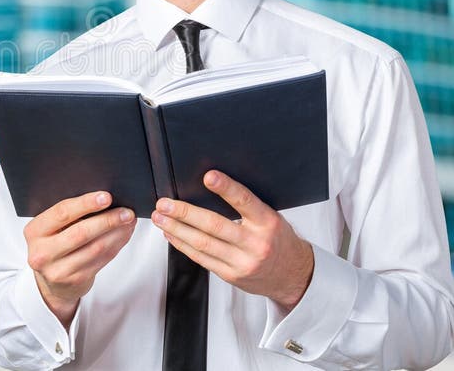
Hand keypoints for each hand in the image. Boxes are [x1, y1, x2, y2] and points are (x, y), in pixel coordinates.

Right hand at [23, 191, 135, 326]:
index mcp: (34, 231)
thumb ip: (70, 214)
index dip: (86, 204)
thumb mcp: (51, 228)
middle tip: (126, 211)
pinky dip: (117, 245)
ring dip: (117, 233)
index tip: (107, 197)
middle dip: (107, 220)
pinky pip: (102, 260)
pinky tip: (124, 234)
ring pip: (95, 248)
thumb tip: (105, 199)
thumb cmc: (54, 243)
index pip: (62, 213)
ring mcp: (58, 270)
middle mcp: (42, 252)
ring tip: (129, 221)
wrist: (51, 281)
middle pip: (81, 233)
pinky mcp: (75, 281)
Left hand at [150, 170, 313, 310]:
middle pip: (214, 226)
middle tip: (164, 203)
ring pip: (203, 244)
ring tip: (160, 218)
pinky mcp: (231, 276)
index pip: (245, 202)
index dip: (227, 188)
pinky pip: (201, 259)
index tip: (208, 176)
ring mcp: (242, 262)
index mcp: (268, 223)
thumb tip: (211, 183)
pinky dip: (183, 245)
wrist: (293, 275)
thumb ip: (247, 205)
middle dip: (185, 213)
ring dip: (176, 229)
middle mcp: (255, 243)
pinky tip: (171, 234)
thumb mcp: (271, 218)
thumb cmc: (278, 239)